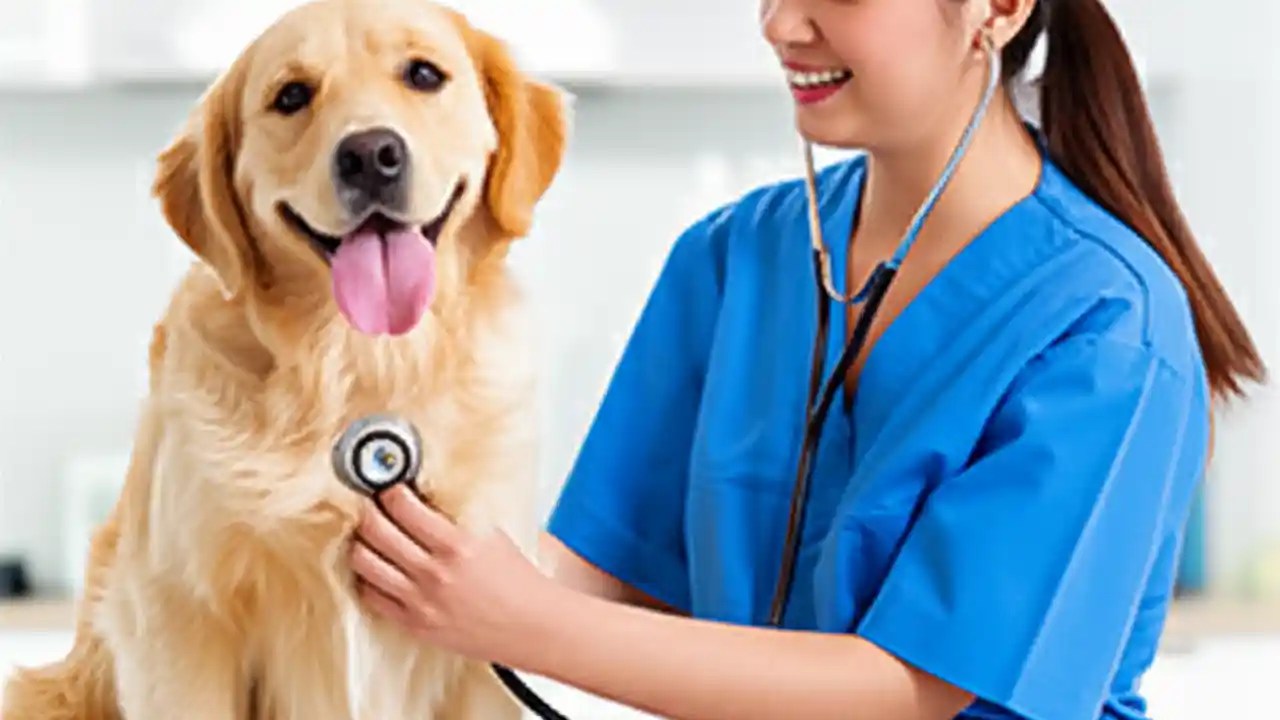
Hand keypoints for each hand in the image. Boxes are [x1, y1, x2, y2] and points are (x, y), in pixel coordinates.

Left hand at [348, 484, 554, 665]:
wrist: (530, 625)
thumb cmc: (517, 580)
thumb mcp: (492, 534)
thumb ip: (458, 514)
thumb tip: (424, 493)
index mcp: (457, 544)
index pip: (404, 506)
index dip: (390, 491)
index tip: (390, 487)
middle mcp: (434, 572)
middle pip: (375, 530)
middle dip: (368, 511)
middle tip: (371, 505)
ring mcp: (421, 600)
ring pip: (364, 562)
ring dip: (361, 543)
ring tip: (369, 535)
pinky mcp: (414, 624)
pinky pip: (372, 596)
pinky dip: (368, 578)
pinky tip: (377, 568)